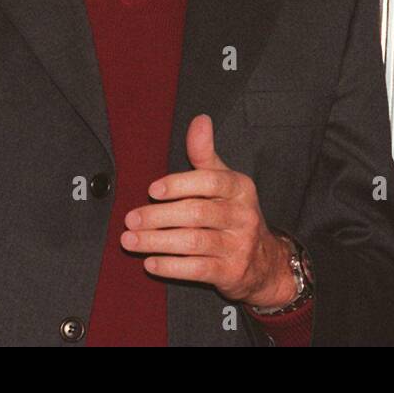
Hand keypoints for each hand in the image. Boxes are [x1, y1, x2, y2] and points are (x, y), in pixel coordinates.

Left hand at [122, 114, 297, 307]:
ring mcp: (239, 245)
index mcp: (241, 188)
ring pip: (194, 242)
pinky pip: (197, 270)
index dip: (180, 185)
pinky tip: (150, 262)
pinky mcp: (231, 272)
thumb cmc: (233, 213)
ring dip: (157, 242)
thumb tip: (200, 119)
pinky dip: (171, 267)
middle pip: (197, 213)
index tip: (152, 190)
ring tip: (130, 240)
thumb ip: (206, 154)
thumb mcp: (225, 181)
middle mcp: (243, 215)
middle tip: (130, 218)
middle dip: (159, 217)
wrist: (263, 260)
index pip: (211, 182)